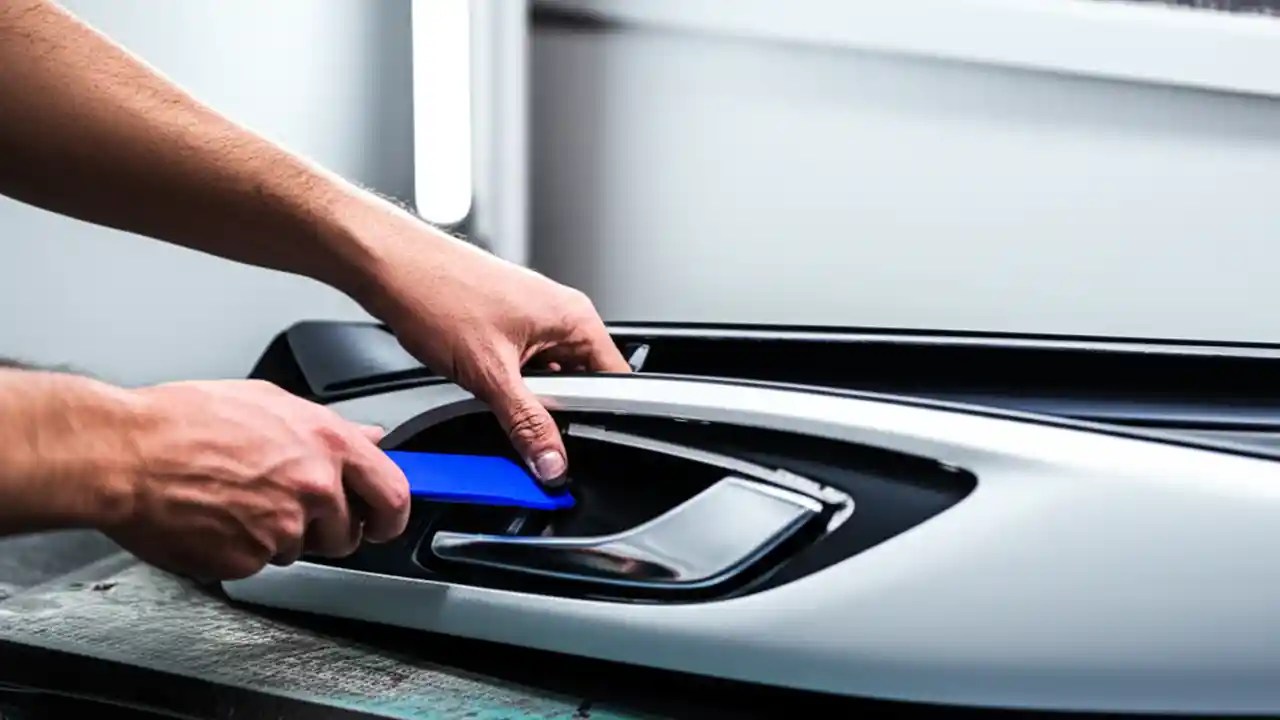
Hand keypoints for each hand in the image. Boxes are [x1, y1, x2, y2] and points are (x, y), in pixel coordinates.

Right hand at [101, 379, 409, 579]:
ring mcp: (282, 530)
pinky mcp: (248, 561)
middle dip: (330, 528)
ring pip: (301, 549)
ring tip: (239, 499)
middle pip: (350, 533)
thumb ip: (329, 427)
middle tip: (294, 507)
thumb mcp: (270, 401)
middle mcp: (313, 490)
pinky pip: (260, 563)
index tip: (386, 520)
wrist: (125, 455)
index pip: (393, 494)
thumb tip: (369, 436)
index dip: (393, 514)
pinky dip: (243, 548)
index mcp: (327, 445)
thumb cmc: (183, 421)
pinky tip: (218, 516)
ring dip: (280, 535)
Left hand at [354, 211, 631, 487]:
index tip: (576, 445)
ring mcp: (533, 322)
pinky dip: (507, 385)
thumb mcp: (490, 374)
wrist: (391, 267)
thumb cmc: (439, 292)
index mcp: (574, 318)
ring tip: (494, 389)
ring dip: (527, 398)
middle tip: (526, 419)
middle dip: (556, 411)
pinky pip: (524, 370)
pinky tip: (482, 382)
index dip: (601, 419)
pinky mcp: (508, 328)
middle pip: (582, 385)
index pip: (616, 381)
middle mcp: (560, 316)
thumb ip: (527, 424)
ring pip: (549, 381)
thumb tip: (552, 460)